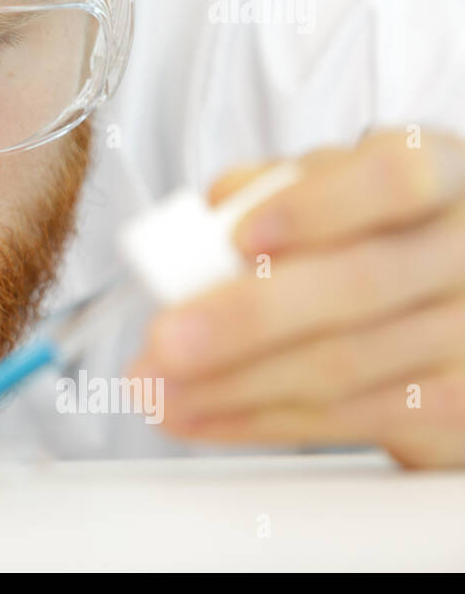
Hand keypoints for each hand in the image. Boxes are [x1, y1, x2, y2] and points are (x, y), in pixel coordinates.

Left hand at [128, 128, 464, 467]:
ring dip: (232, 383)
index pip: (392, 178)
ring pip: (342, 365)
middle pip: (358, 285)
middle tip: (166, 340)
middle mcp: (463, 250)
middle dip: (246, 318)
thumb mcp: (331, 187)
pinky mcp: (454, 406)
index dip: (317, 207)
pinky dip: (255, 421)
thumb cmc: (370, 230)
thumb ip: (271, 189)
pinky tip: (199, 416)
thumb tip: (213, 214)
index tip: (241, 235)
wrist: (450, 304)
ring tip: (158, 388)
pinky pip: (343, 420)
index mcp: (435, 173)